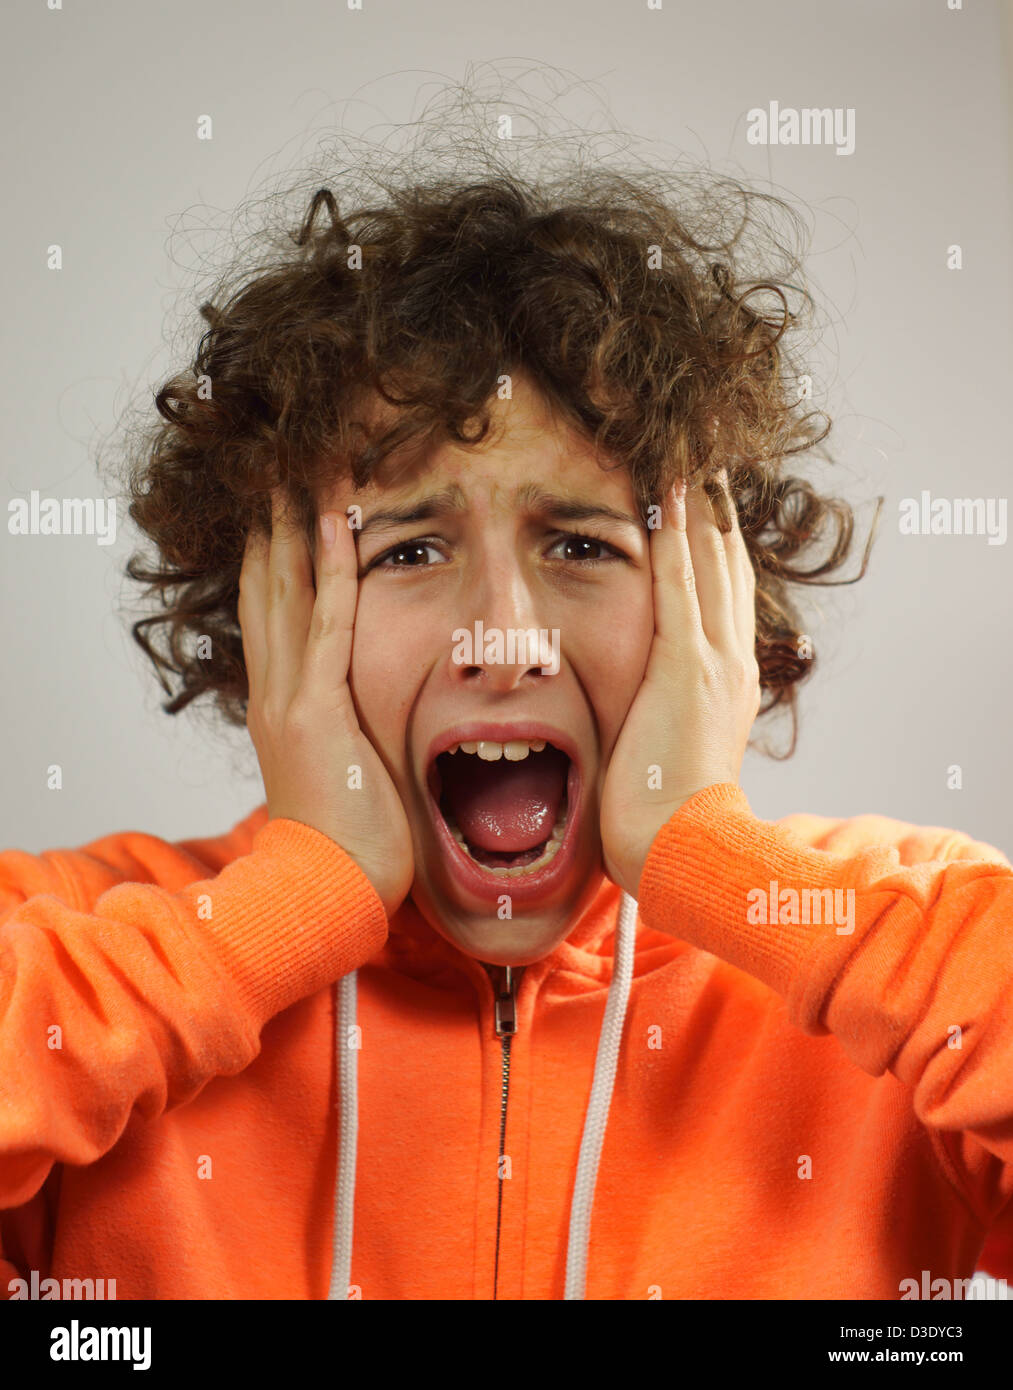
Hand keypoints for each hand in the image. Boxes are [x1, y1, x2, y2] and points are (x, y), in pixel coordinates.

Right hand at [238, 490, 414, 917]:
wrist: (329, 895)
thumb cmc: (348, 843)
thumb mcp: (340, 771)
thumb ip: (343, 731)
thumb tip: (364, 713)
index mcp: (282, 707)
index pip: (276, 614)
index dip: (278, 557)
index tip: (287, 509)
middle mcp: (276, 693)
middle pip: (269, 589)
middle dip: (275, 526)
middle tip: (279, 467)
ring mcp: (291, 699)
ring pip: (289, 592)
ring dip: (296, 527)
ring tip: (298, 470)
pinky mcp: (317, 711)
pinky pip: (328, 623)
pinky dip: (333, 569)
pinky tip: (337, 522)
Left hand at [599, 469, 761, 897]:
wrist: (683, 850)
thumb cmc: (667, 813)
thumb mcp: (672, 747)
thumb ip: (665, 711)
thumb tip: (645, 701)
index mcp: (728, 680)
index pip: (723, 596)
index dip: (716, 545)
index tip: (703, 505)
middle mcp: (731, 661)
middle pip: (727, 566)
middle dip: (714, 512)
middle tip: (702, 460)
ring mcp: (714, 662)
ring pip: (710, 564)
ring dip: (697, 507)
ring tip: (686, 456)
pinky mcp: (688, 669)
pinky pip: (680, 586)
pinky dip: (675, 537)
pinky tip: (665, 496)